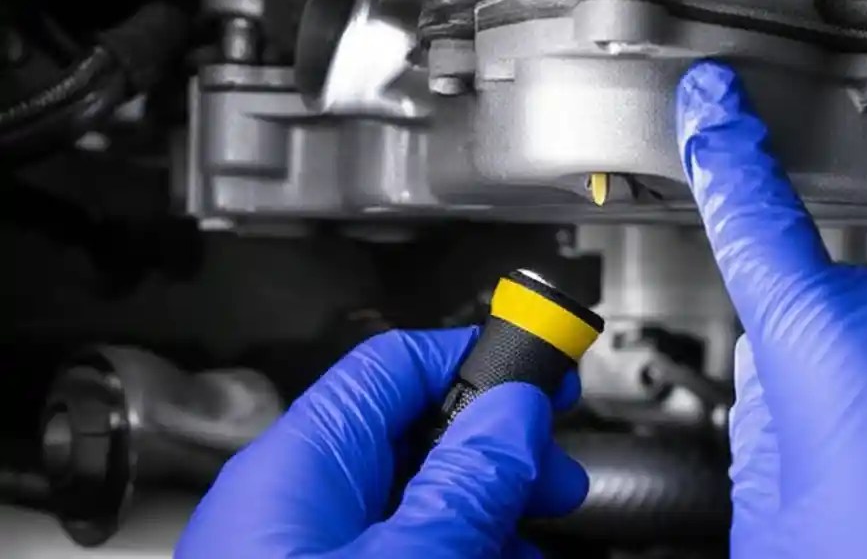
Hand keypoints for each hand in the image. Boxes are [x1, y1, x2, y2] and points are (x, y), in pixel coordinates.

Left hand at [177, 328, 586, 558]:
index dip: (479, 351)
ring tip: (535, 534)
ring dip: (484, 506)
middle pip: (411, 432)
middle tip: (555, 470)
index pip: (394, 362)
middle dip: (497, 446)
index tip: (546, 360)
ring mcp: (297, 552)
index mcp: (292, 468)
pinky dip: (453, 545)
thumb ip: (468, 480)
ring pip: (410, 498)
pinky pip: (394, 544)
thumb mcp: (412, 557)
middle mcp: (287, 504)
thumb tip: (515, 409)